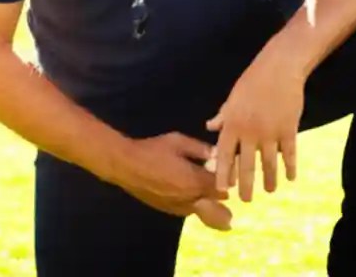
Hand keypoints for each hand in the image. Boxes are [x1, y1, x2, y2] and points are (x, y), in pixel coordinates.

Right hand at [115, 132, 233, 230]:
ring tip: (214, 203)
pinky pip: (188, 211)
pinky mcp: (167, 209)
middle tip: (226, 198)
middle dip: (222, 202)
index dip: (228, 181)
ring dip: (209, 207)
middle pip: (216, 209)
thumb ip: (200, 149)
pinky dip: (195, 206)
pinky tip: (194, 199)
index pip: (222, 187)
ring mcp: (178, 206)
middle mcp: (190, 198)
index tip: (230, 174)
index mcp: (195, 181)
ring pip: (202, 213)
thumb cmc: (153, 150)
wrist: (126, 165)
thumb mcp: (178, 141)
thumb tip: (216, 153)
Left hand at [207, 51, 305, 201]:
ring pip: (269, 163)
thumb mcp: (233, 98)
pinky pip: (289, 154)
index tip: (222, 190)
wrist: (280, 68)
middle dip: (245, 185)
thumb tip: (209, 126)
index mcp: (233, 124)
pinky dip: (290, 167)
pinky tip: (290, 177)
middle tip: (246, 200)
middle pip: (246, 165)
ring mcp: (270, 132)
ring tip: (269, 191)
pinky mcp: (289, 129)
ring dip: (269, 180)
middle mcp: (250, 132)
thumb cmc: (253, 81)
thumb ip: (223, 116)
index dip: (223, 173)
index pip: (225, 154)